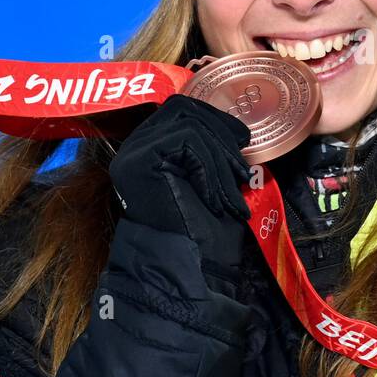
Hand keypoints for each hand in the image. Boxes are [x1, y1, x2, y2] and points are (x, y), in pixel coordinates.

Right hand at [108, 94, 253, 271]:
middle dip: (221, 134)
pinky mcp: (139, 160)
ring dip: (220, 158)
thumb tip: (237, 127)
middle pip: (185, 109)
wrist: (192, 266)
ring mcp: (133, 152)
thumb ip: (213, 149)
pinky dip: (209, 167)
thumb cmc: (205, 230)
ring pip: (190, 124)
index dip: (216, 119)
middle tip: (241, 171)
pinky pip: (187, 139)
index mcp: (151, 148)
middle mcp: (136, 146)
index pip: (183, 110)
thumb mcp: (215, 178)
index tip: (243, 141)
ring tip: (231, 193)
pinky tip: (213, 198)